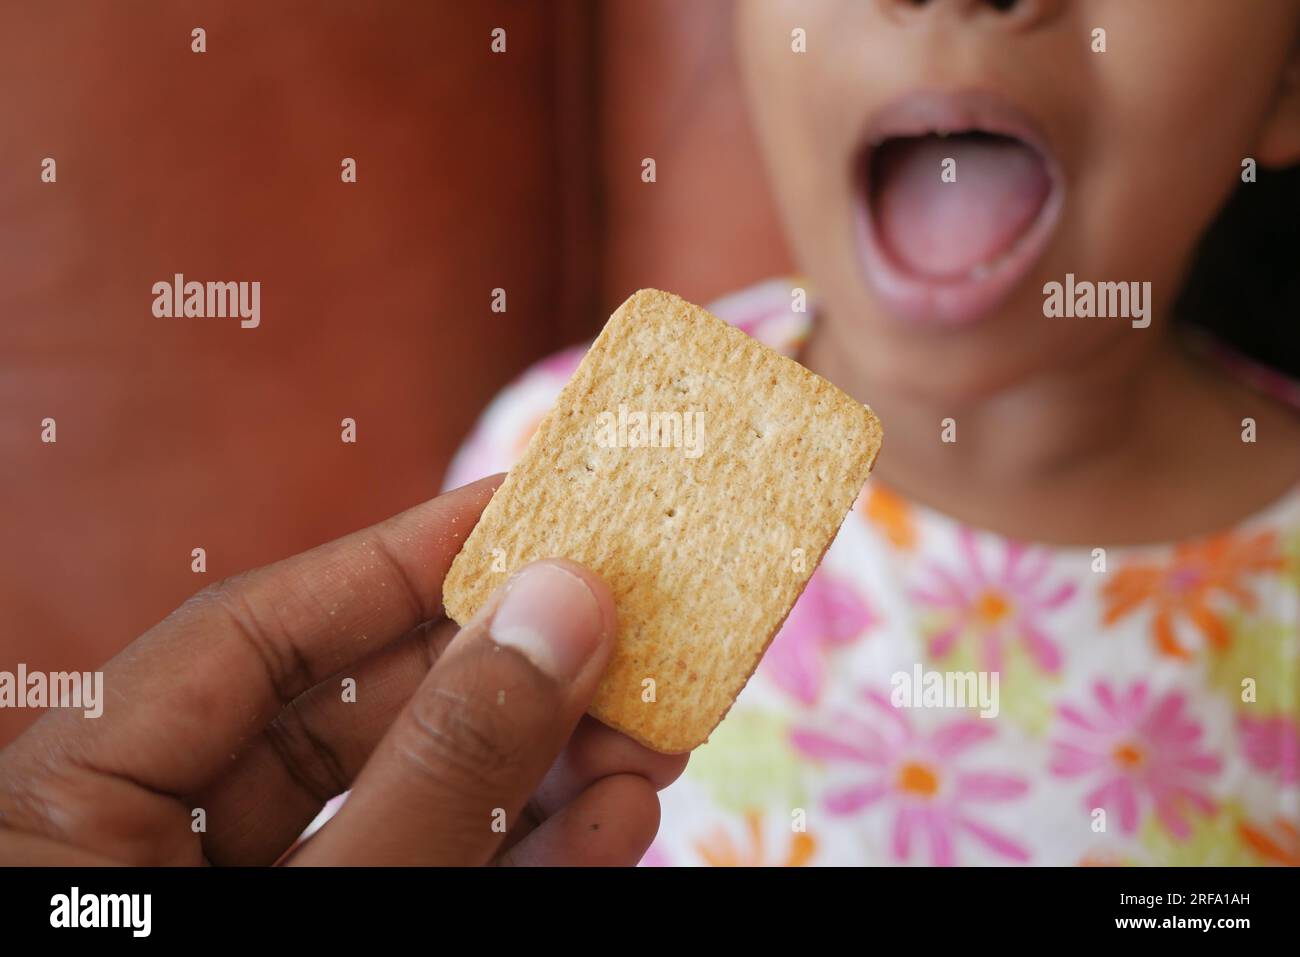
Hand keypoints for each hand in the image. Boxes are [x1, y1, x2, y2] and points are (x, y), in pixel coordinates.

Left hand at [0, 475, 685, 864]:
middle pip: (361, 715)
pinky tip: (617, 819)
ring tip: (659, 734)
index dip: (405, 558)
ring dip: (550, 771)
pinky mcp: (330, 940)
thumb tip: (561, 604)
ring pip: (420, 804)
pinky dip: (530, 855)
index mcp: (75, 808)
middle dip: (516, 676)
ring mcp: (254, 902)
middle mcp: (163, 846)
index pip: (255, 637)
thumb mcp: (322, 907)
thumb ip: (437, 771)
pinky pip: (437, 879)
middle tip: (636, 626)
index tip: (531, 501)